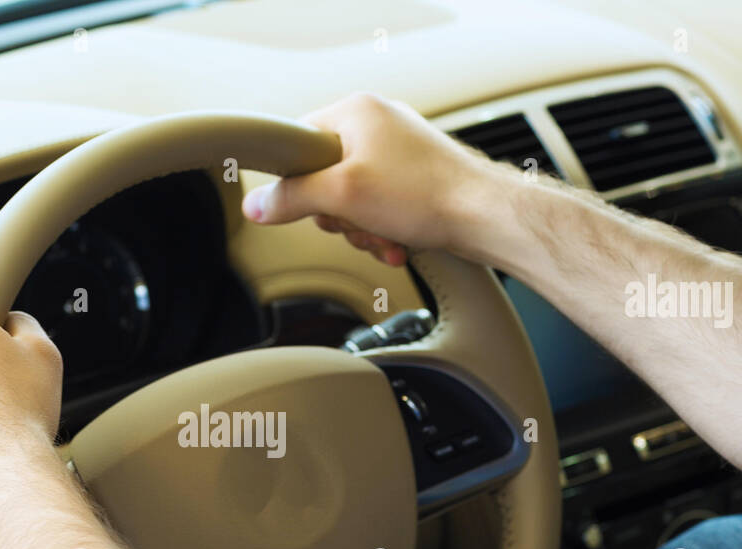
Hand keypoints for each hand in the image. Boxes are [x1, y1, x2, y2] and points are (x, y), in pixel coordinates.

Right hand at [242, 92, 512, 265]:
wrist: (485, 217)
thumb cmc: (426, 194)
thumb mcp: (342, 196)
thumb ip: (291, 197)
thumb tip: (256, 205)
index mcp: (355, 111)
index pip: (296, 143)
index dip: (296, 183)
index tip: (304, 206)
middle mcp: (376, 124)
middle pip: (323, 179)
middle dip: (338, 216)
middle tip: (356, 222)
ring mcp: (397, 152)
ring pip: (352, 201)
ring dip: (362, 230)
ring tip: (385, 235)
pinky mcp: (414, 179)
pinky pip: (378, 208)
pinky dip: (383, 231)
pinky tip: (397, 243)